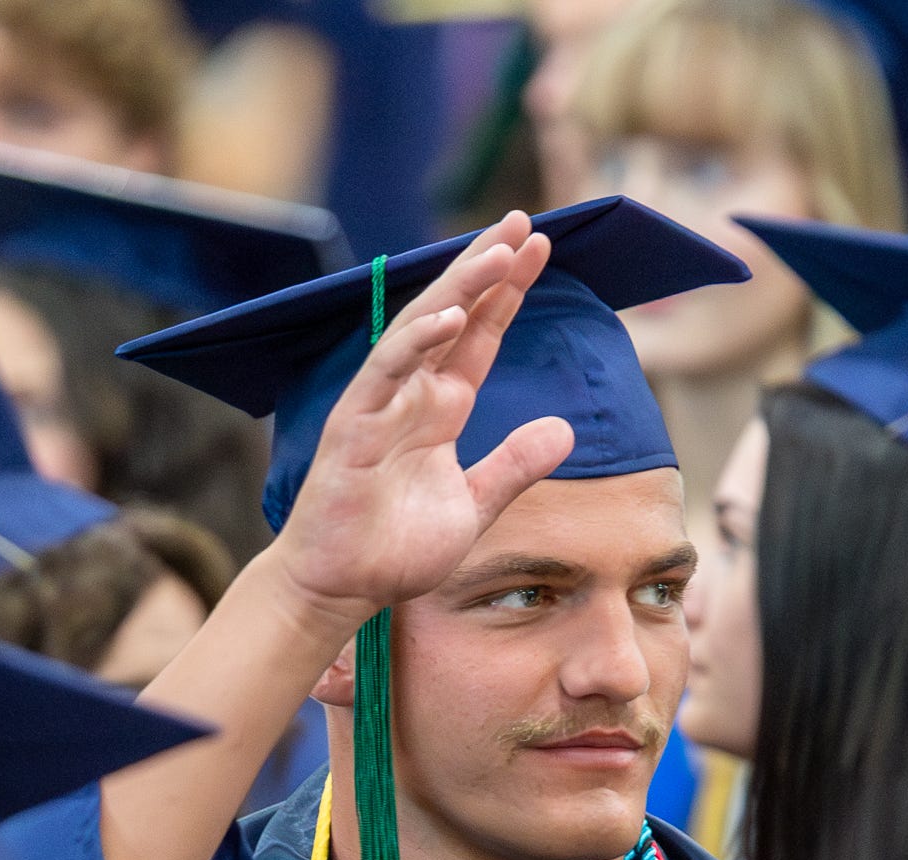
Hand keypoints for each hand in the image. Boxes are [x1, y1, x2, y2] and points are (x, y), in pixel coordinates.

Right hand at [267, 212, 576, 625]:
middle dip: (487, 267)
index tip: (540, 250)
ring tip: (498, 252)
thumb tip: (566, 430)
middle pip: (454, 316)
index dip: (508, 294)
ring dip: (459, 288)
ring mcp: (380, 406)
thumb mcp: (474, 506)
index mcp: (439, 410)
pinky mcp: (354, 426)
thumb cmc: (395, 551)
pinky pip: (387, 373)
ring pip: (421, 331)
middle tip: (523, 221)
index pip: (480, 338)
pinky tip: (451, 316)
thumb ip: (514, 466)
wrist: (342, 590)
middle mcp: (410, 396)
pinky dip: (417, 343)